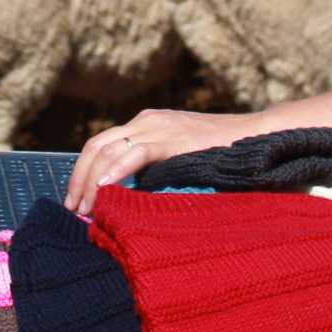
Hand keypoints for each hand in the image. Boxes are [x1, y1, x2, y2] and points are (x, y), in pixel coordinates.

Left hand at [63, 107, 254, 213]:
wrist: (258, 136)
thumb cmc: (223, 155)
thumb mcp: (180, 160)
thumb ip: (157, 171)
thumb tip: (131, 202)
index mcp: (147, 124)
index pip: (101, 145)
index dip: (82, 173)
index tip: (77, 203)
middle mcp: (147, 121)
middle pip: (95, 146)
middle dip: (78, 179)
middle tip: (73, 211)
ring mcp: (159, 126)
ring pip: (107, 150)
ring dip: (90, 181)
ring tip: (84, 209)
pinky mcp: (173, 138)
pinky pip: (135, 153)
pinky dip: (115, 170)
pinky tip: (104, 189)